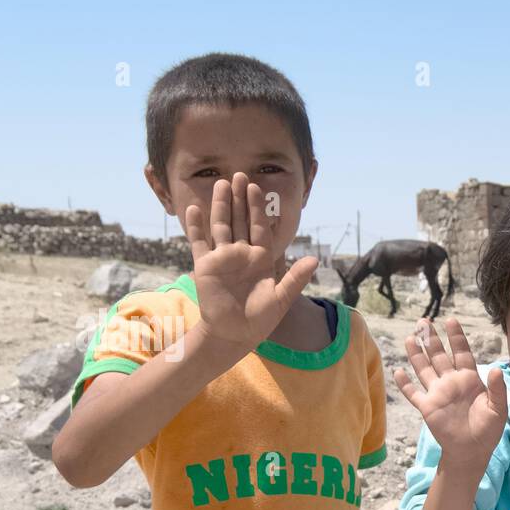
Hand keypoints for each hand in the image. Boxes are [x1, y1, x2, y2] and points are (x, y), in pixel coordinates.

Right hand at [183, 171, 318, 347]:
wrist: (235, 334)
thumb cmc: (260, 319)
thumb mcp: (281, 298)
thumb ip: (296, 278)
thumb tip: (315, 260)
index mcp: (261, 258)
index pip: (260, 227)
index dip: (258, 208)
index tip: (257, 187)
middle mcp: (242, 254)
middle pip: (240, 220)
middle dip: (239, 198)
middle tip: (239, 175)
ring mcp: (222, 258)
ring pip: (221, 225)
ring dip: (219, 205)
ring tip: (220, 184)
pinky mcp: (205, 266)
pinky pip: (200, 242)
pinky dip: (196, 226)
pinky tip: (194, 209)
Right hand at [395, 318, 507, 472]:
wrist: (472, 451)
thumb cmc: (488, 430)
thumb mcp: (498, 409)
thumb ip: (497, 389)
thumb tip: (496, 370)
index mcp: (469, 380)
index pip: (462, 353)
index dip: (456, 337)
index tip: (450, 321)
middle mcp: (451, 382)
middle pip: (439, 356)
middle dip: (431, 339)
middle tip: (424, 321)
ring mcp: (437, 393)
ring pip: (424, 369)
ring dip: (417, 354)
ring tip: (410, 337)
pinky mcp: (427, 407)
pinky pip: (413, 393)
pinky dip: (405, 384)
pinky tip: (398, 371)